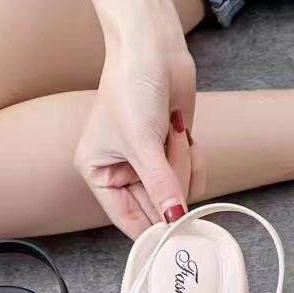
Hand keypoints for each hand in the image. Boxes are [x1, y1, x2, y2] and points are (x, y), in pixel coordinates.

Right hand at [75, 37, 195, 237]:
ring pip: (179, 189)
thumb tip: (174, 220)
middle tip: (173, 164)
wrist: (153, 49)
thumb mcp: (142, 144)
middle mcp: (123, 170)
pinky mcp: (173, 148)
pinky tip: (183, 134)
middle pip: (157, 206)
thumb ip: (160, 186)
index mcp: (99, 173)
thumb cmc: (130, 88)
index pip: (126, 218)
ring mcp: (151, 161)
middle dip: (171, 186)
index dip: (151, 232)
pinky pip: (193, 173)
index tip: (175, 243)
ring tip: (171, 133)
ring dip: (183, 164)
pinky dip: (194, 157)